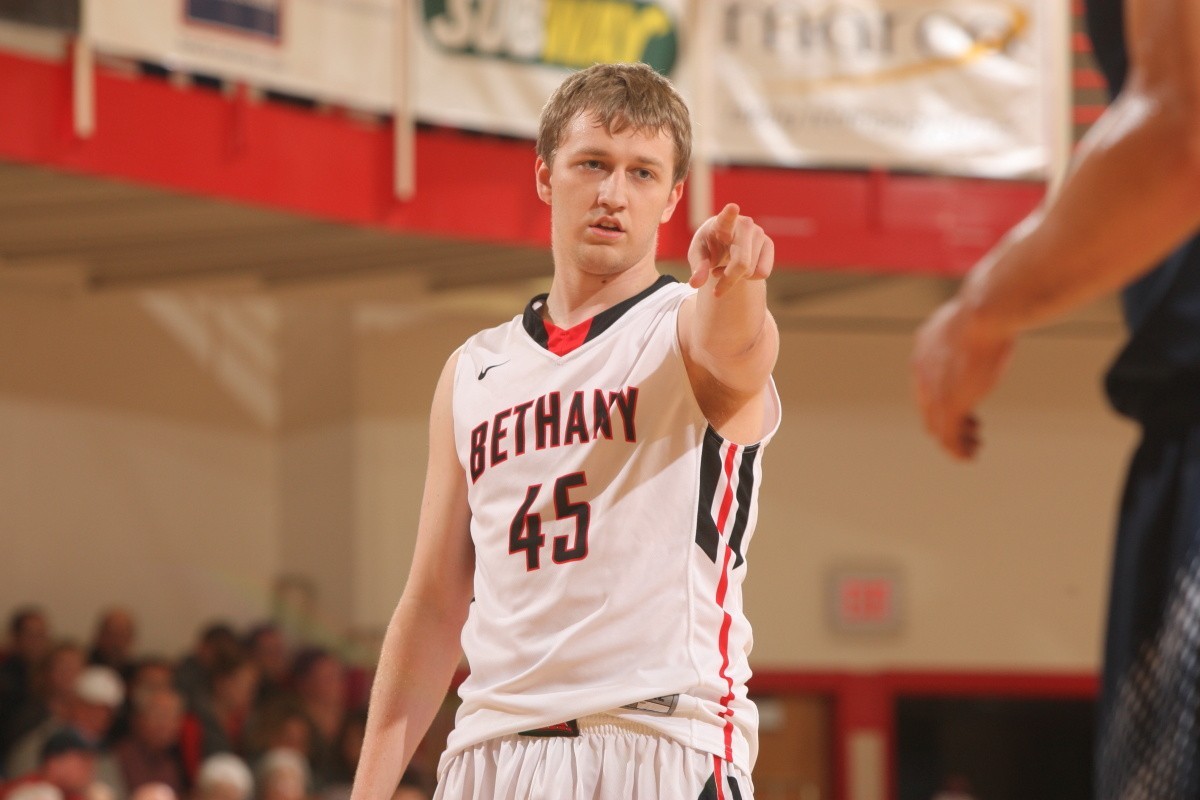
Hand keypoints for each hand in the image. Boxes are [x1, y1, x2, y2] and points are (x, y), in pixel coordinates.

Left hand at [688, 203, 774, 296]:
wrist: (723, 241)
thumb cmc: (708, 246)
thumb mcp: (697, 255)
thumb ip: (697, 268)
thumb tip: (696, 283)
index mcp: (721, 223)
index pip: (726, 219)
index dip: (729, 214)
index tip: (732, 207)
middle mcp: (744, 225)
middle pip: (741, 263)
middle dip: (728, 281)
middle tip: (716, 291)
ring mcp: (759, 233)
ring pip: (751, 271)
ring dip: (737, 278)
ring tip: (726, 269)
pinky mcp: (769, 244)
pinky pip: (763, 272)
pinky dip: (750, 277)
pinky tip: (740, 268)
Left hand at [911, 297, 1014, 459]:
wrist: (986, 310)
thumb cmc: (992, 304)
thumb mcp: (978, 312)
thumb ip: (980, 319)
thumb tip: (1000, 304)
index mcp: (925, 345)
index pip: (926, 382)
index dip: (942, 396)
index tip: (964, 403)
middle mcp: (922, 369)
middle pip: (928, 407)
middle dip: (948, 420)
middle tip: (972, 430)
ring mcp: (934, 388)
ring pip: (936, 426)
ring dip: (955, 440)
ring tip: (973, 447)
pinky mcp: (948, 404)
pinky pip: (947, 437)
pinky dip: (956, 450)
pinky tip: (968, 456)